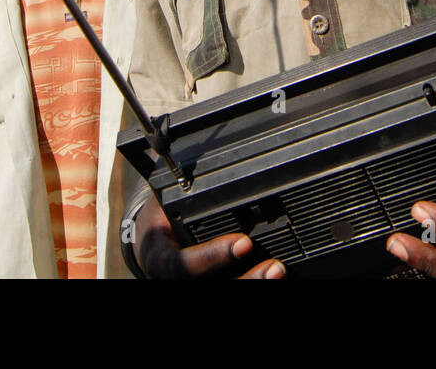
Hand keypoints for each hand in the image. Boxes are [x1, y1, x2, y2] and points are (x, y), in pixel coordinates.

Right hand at [134, 196, 285, 278]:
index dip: (212, 257)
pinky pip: (235, 286)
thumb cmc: (162, 216)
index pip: (182, 265)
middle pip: (213, 287)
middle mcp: (177, 280)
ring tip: (280, 271)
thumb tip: (192, 146)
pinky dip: (257, 283)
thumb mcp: (160, 202)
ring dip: (256, 283)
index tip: (244, 243)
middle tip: (275, 267)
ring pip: (227, 289)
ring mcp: (198, 285)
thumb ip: (178, 187)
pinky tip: (276, 277)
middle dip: (247, 279)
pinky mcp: (216, 284)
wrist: (155, 243)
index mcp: (160, 259)